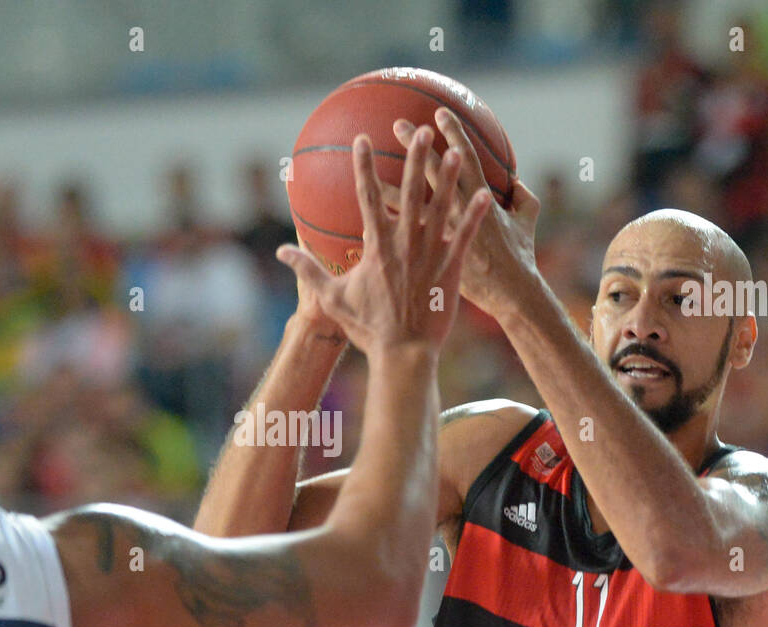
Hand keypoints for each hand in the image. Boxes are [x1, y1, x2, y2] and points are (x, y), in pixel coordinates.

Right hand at [275, 126, 491, 355]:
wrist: (402, 353)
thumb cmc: (368, 327)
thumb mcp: (333, 298)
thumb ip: (308, 270)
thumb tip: (281, 252)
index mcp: (376, 247)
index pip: (368, 197)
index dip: (363, 166)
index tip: (361, 139)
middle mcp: (404, 244)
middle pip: (411, 193)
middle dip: (415, 159)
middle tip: (421, 132)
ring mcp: (430, 255)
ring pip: (441, 209)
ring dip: (448, 179)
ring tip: (457, 151)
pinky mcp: (450, 270)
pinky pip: (465, 238)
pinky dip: (474, 217)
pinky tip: (486, 195)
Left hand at [388, 108, 541, 319]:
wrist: (508, 294)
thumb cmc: (520, 258)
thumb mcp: (528, 222)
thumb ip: (524, 197)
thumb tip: (516, 181)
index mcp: (480, 198)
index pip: (464, 157)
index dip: (452, 133)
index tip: (438, 113)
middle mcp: (456, 211)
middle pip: (430, 172)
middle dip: (414, 146)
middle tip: (398, 124)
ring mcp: (439, 233)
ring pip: (407, 203)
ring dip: (388, 181)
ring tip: (369, 163)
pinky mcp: (429, 256)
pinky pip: (401, 239)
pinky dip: (382, 228)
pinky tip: (363, 219)